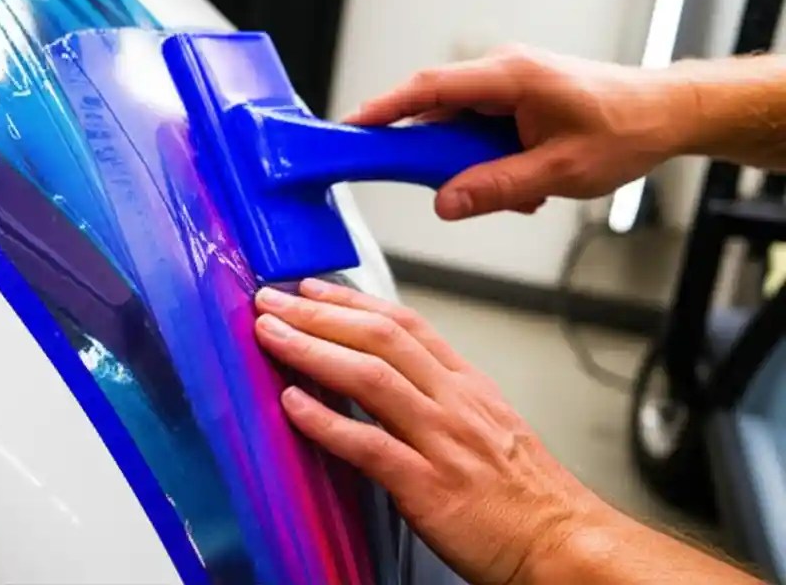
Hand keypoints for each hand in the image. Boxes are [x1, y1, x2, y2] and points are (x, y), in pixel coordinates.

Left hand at [253, 279, 613, 584]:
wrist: (566, 547)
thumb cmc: (527, 497)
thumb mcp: (489, 426)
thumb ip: (441, 396)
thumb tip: (386, 375)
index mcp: (467, 386)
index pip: (404, 323)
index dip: (351, 301)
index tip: (311, 288)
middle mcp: (454, 403)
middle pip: (379, 337)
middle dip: (319, 313)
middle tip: (272, 300)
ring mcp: (442, 442)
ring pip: (369, 377)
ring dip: (311, 349)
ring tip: (270, 335)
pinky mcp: (430, 487)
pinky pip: (370, 445)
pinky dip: (326, 422)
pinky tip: (293, 405)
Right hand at [351, 45, 696, 219]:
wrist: (667, 113)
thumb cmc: (624, 130)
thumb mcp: (559, 172)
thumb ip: (497, 187)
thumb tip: (445, 203)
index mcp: (510, 76)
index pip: (430, 88)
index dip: (385, 107)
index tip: (351, 126)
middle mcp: (503, 71)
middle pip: (437, 110)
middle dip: (431, 154)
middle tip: (427, 186)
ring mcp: (508, 83)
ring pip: (459, 126)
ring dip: (470, 164)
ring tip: (515, 193)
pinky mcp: (515, 98)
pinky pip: (480, 129)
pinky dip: (489, 160)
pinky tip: (525, 184)